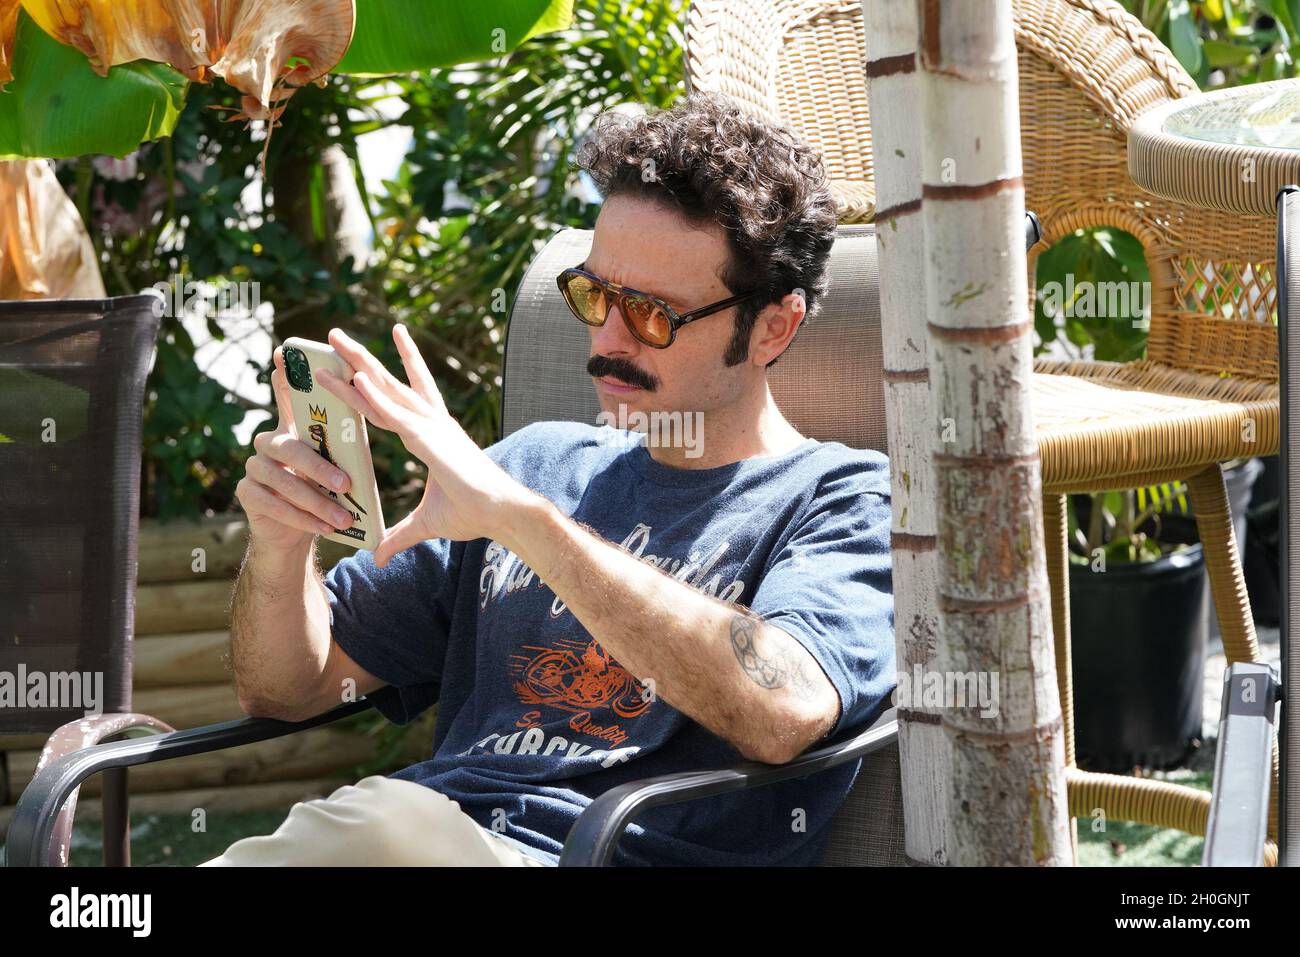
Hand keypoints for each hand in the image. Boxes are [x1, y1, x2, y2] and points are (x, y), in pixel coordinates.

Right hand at [235, 348, 357, 552]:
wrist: (296, 531)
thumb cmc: (323, 491)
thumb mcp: (336, 465)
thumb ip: (343, 444)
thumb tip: (371, 417)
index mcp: (292, 427)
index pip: (286, 395)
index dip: (284, 375)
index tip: (283, 353)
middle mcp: (268, 441)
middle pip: (289, 447)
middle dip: (319, 467)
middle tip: (345, 484)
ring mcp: (253, 466)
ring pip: (283, 480)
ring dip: (315, 501)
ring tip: (342, 517)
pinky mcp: (246, 492)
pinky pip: (274, 504)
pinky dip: (303, 518)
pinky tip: (324, 527)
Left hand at [317, 323, 535, 567]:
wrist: (501, 513)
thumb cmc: (473, 513)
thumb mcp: (425, 524)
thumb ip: (398, 536)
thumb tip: (376, 557)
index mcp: (429, 435)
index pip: (392, 403)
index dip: (372, 383)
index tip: (354, 365)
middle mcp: (429, 423)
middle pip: (386, 383)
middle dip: (360, 358)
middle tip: (334, 335)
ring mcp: (430, 427)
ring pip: (385, 389)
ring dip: (358, 364)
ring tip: (333, 339)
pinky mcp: (430, 440)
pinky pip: (395, 415)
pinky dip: (375, 397)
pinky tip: (356, 379)